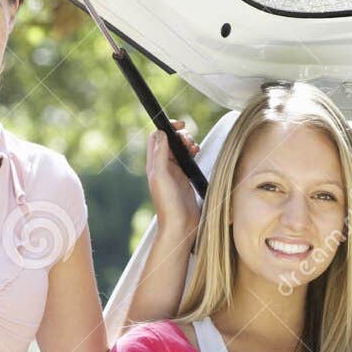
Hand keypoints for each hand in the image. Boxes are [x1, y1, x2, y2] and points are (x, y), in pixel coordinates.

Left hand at [145, 120, 201, 237]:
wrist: (180, 226)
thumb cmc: (168, 204)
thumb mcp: (162, 177)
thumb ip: (160, 155)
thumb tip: (161, 133)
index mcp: (154, 165)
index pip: (157, 137)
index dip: (167, 128)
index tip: (180, 125)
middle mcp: (163, 167)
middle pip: (170, 141)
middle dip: (181, 136)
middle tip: (190, 142)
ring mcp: (174, 173)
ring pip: (180, 149)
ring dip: (188, 144)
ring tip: (195, 148)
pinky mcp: (185, 179)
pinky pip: (188, 160)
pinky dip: (193, 153)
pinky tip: (197, 154)